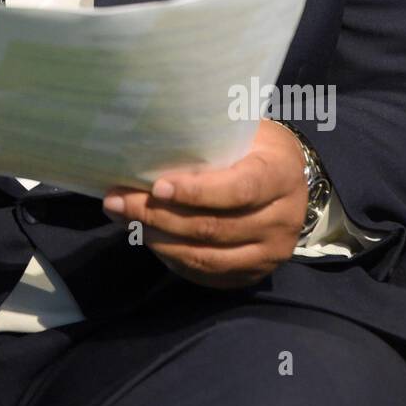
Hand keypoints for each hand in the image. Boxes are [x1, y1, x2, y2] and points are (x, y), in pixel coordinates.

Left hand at [102, 117, 308, 288]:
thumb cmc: (253, 145)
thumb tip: (143, 149)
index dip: (196, 192)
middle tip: (118, 201)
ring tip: (124, 219)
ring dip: (158, 240)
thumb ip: (206, 141)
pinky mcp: (254, 274)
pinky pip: (207, 274)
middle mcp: (282, 220)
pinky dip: (172, 258)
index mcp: (280, 175)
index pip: (239, 189)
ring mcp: (270, 253)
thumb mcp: (240, 131)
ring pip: (206, 256)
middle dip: (159, 216)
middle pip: (214, 227)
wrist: (287, 178)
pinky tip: (148, 239)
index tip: (156, 187)